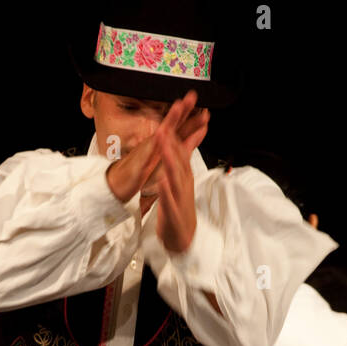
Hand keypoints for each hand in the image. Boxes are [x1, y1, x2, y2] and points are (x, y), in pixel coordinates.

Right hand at [105, 91, 207, 204]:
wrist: (120, 182)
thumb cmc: (143, 168)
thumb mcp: (168, 154)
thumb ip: (185, 142)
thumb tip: (199, 130)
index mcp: (165, 143)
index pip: (181, 128)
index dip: (193, 117)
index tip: (205, 106)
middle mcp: (156, 143)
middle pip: (171, 125)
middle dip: (182, 111)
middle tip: (191, 97)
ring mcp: (146, 152)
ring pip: (159, 136)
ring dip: (168, 122)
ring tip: (177, 110)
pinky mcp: (138, 165)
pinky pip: (146, 156)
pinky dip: (151, 149)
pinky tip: (157, 139)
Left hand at [155, 97, 208, 252]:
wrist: (184, 239)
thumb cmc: (178, 210)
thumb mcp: (178, 183)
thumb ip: (178, 163)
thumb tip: (179, 143)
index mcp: (182, 174)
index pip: (180, 146)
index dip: (180, 126)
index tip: (179, 106)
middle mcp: (183, 182)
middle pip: (180, 155)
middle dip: (175, 136)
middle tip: (172, 117)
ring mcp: (180, 196)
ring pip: (175, 175)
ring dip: (170, 159)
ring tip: (165, 143)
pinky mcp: (174, 213)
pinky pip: (169, 200)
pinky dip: (166, 190)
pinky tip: (162, 182)